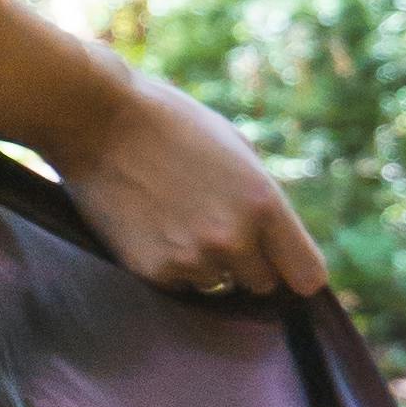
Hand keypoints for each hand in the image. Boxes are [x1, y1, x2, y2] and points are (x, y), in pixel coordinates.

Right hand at [57, 70, 328, 302]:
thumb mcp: (237, 149)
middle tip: (217, 229)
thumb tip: (278, 244)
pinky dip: (171, 267)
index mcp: (264, 203)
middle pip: (263, 285)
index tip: (285, 266)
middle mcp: (234, 239)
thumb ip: (263, 199)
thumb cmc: (171, 124)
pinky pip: (179, 286)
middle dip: (248, 263)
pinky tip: (152, 227)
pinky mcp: (153, 272)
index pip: (307, 275)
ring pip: (217, 286)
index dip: (297, 272)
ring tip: (176, 220)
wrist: (98, 120)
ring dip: (206, 265)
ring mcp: (192, 259)